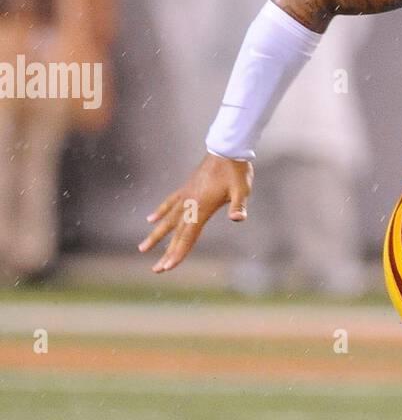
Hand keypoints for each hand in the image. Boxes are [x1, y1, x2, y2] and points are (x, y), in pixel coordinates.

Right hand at [138, 154, 252, 272]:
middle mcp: (189, 204)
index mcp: (201, 208)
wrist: (227, 149)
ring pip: (168, 220)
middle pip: (176, 234)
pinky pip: (170, 203)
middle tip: (156, 270)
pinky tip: (151, 220)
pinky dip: (160, 212)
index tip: (168, 267)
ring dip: (156, 236)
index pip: (188, 236)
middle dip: (167, 253)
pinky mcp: (186, 188)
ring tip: (142, 248)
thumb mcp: (242, 190)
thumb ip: (238, 206)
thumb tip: (238, 218)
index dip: (178, 253)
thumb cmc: (236, 171)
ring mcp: (186, 196)